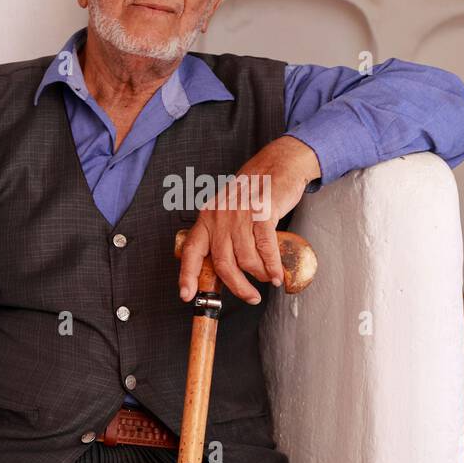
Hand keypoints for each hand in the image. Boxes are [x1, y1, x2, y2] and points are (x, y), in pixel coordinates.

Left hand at [178, 135, 320, 304]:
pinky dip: (272, 266)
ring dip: (259, 275)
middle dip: (238, 286)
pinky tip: (276, 274)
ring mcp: (240, 215)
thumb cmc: (253, 192)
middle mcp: (220, 217)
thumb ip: (222, 235)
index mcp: (207, 218)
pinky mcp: (262, 213)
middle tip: (250, 297)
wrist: (276, 165)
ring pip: (246, 259)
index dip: (187, 275)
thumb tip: (226, 269)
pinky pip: (266, 249)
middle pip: (223, 263)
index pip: (191, 251)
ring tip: (268, 278)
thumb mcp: (228, 211)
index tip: (187, 295)